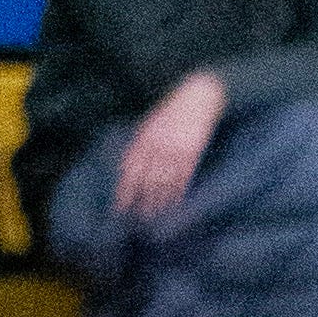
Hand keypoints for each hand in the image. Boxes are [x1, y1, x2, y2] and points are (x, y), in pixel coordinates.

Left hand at [115, 72, 225, 219]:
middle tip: (136, 219)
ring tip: (153, 216)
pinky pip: (182, 177)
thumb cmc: (174, 109)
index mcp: (145, 136)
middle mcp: (158, 144)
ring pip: (164, 181)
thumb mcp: (152, 121)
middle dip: (140, 200)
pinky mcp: (191, 152)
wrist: (198, 97)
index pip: (130, 169)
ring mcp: (175, 149)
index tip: (120, 207)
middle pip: (146, 179)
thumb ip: (141, 142)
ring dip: (158, 201)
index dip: (124, 190)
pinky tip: (173, 203)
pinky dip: (177, 192)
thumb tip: (128, 165)